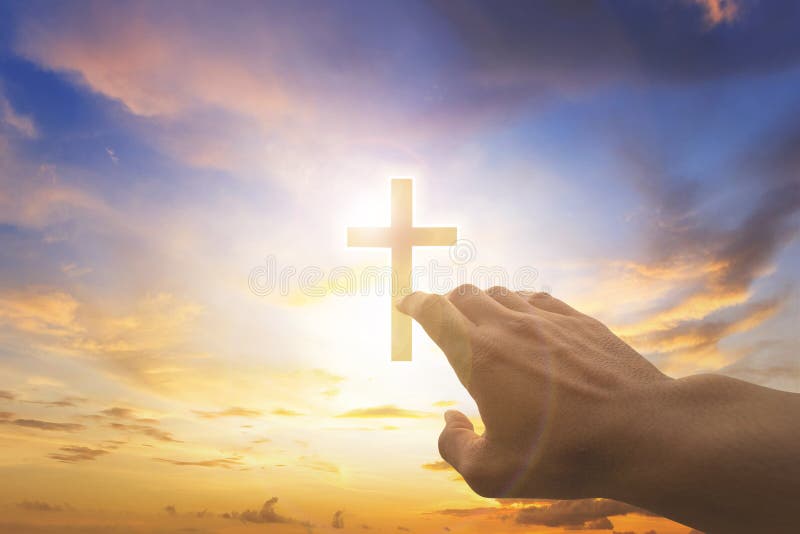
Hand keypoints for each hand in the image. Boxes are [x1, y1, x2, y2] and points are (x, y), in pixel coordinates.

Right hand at [397, 285, 669, 498]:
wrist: (642, 432)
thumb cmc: (564, 455)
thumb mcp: (493, 475)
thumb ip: (455, 448)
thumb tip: (449, 421)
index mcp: (479, 356)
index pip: (435, 312)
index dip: (415, 304)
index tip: (405, 303)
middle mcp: (509, 327)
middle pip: (465, 295)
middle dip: (446, 302)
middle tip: (443, 316)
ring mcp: (548, 320)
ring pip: (502, 293)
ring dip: (484, 303)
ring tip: (483, 322)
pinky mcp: (582, 322)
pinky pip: (539, 299)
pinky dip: (521, 305)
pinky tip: (528, 320)